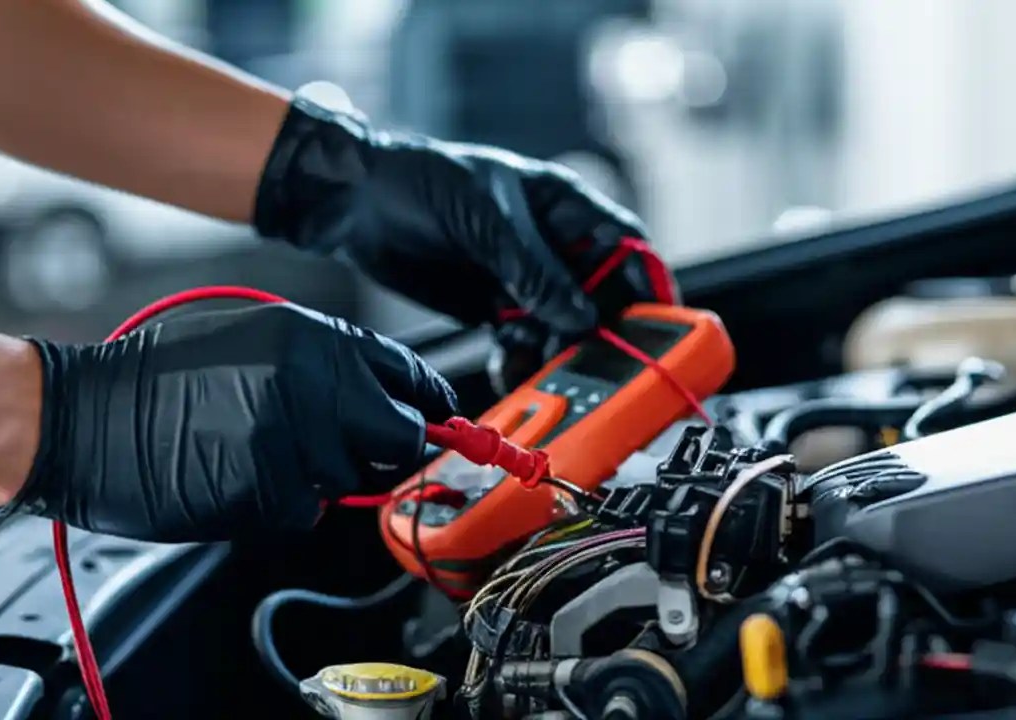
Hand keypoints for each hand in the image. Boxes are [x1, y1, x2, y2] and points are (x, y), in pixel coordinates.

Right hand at [1, 304, 457, 541]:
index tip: (441, 419)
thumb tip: (384, 396)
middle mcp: (313, 384)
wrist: (81, 414)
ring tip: (254, 450)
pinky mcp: (267, 491)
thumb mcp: (251, 338)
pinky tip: (233, 476)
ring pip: (347, 479)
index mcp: (313, 339)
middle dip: (377, 448)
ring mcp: (293, 440)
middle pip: (396, 435)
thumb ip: (324, 364)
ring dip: (316, 476)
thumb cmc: (158, 376)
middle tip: (339, 447)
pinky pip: (303, 512)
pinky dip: (277, 505)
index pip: (408, 375)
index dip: (429, 403)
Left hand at [253, 98, 677, 387]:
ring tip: (549, 375)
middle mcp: (552, 245)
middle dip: (601, 330)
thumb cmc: (425, 182)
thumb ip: (534, 269)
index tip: (657, 319)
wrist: (357, 204)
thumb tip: (581, 315)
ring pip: (562, 326)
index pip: (625, 243)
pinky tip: (514, 373)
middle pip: (600, 295)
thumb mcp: (487, 220)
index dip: (646, 281)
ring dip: (560, 353)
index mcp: (564, 206)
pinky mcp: (493, 308)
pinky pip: (522, 342)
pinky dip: (522, 361)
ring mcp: (523, 279)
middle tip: (597, 363)